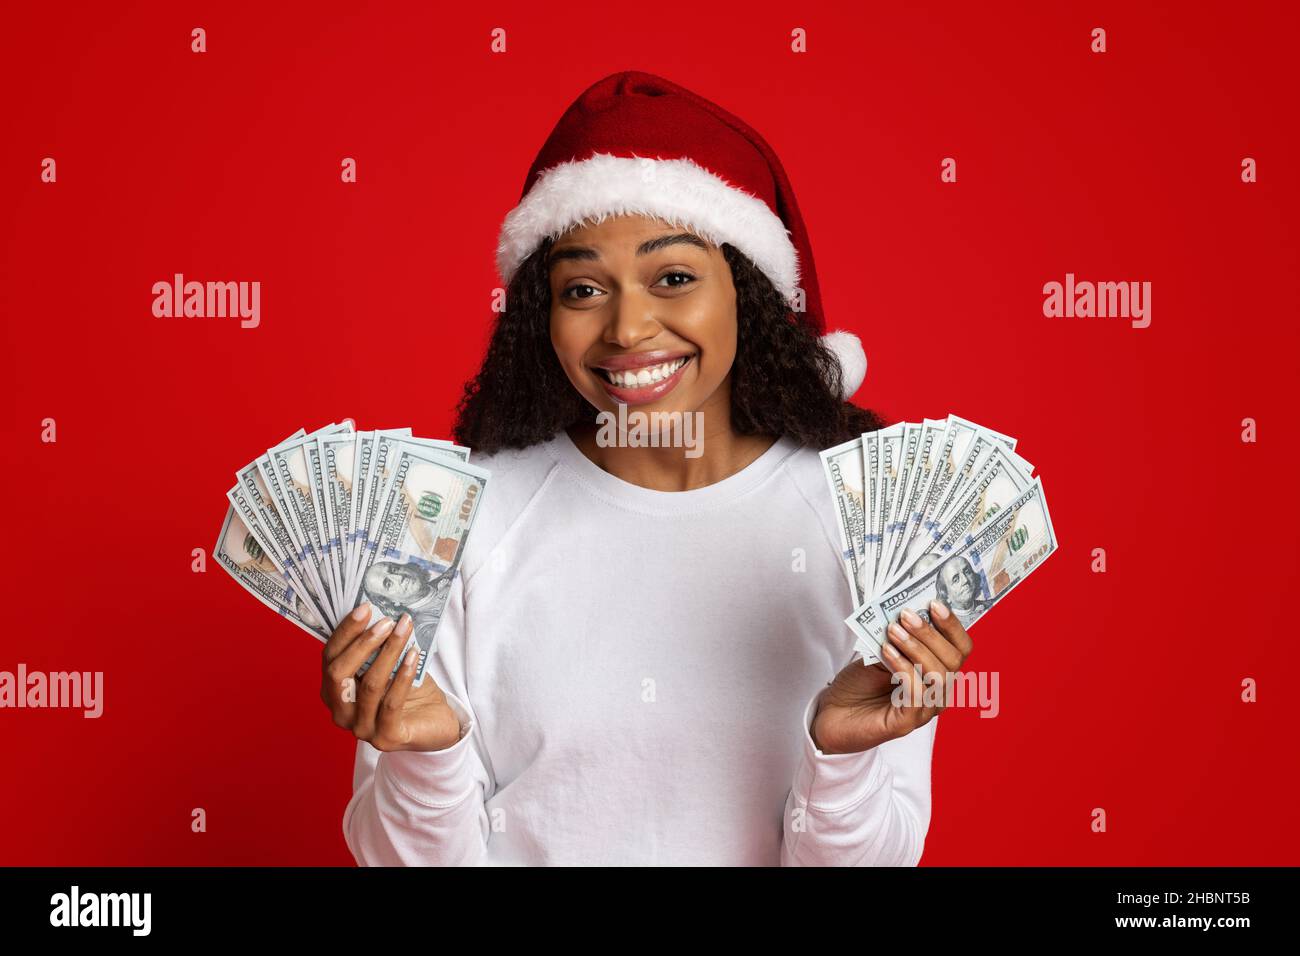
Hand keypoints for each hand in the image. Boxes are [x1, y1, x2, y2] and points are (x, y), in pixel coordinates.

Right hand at [319, 603, 462, 751]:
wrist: (435, 723)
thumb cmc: (408, 691)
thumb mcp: (388, 665)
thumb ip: (377, 648)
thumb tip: (379, 612)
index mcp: (334, 693)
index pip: (330, 658)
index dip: (345, 632)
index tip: (365, 608)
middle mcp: (341, 713)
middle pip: (339, 673)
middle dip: (362, 643)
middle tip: (386, 621)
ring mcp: (361, 729)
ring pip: (370, 685)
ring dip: (389, 652)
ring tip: (404, 630)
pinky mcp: (386, 738)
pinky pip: (391, 703)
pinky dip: (403, 676)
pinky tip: (413, 655)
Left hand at [812, 600, 973, 753]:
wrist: (833, 713)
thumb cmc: (860, 683)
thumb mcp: (882, 652)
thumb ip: (899, 637)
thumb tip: (910, 610)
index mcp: (937, 672)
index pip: (961, 649)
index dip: (952, 625)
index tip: (934, 603)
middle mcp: (938, 693)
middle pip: (953, 661)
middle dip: (930, 634)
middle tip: (906, 615)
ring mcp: (924, 710)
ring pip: (938, 677)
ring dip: (916, 648)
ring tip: (893, 631)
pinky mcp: (905, 723)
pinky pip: (917, 695)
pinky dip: (904, 668)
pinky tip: (887, 652)